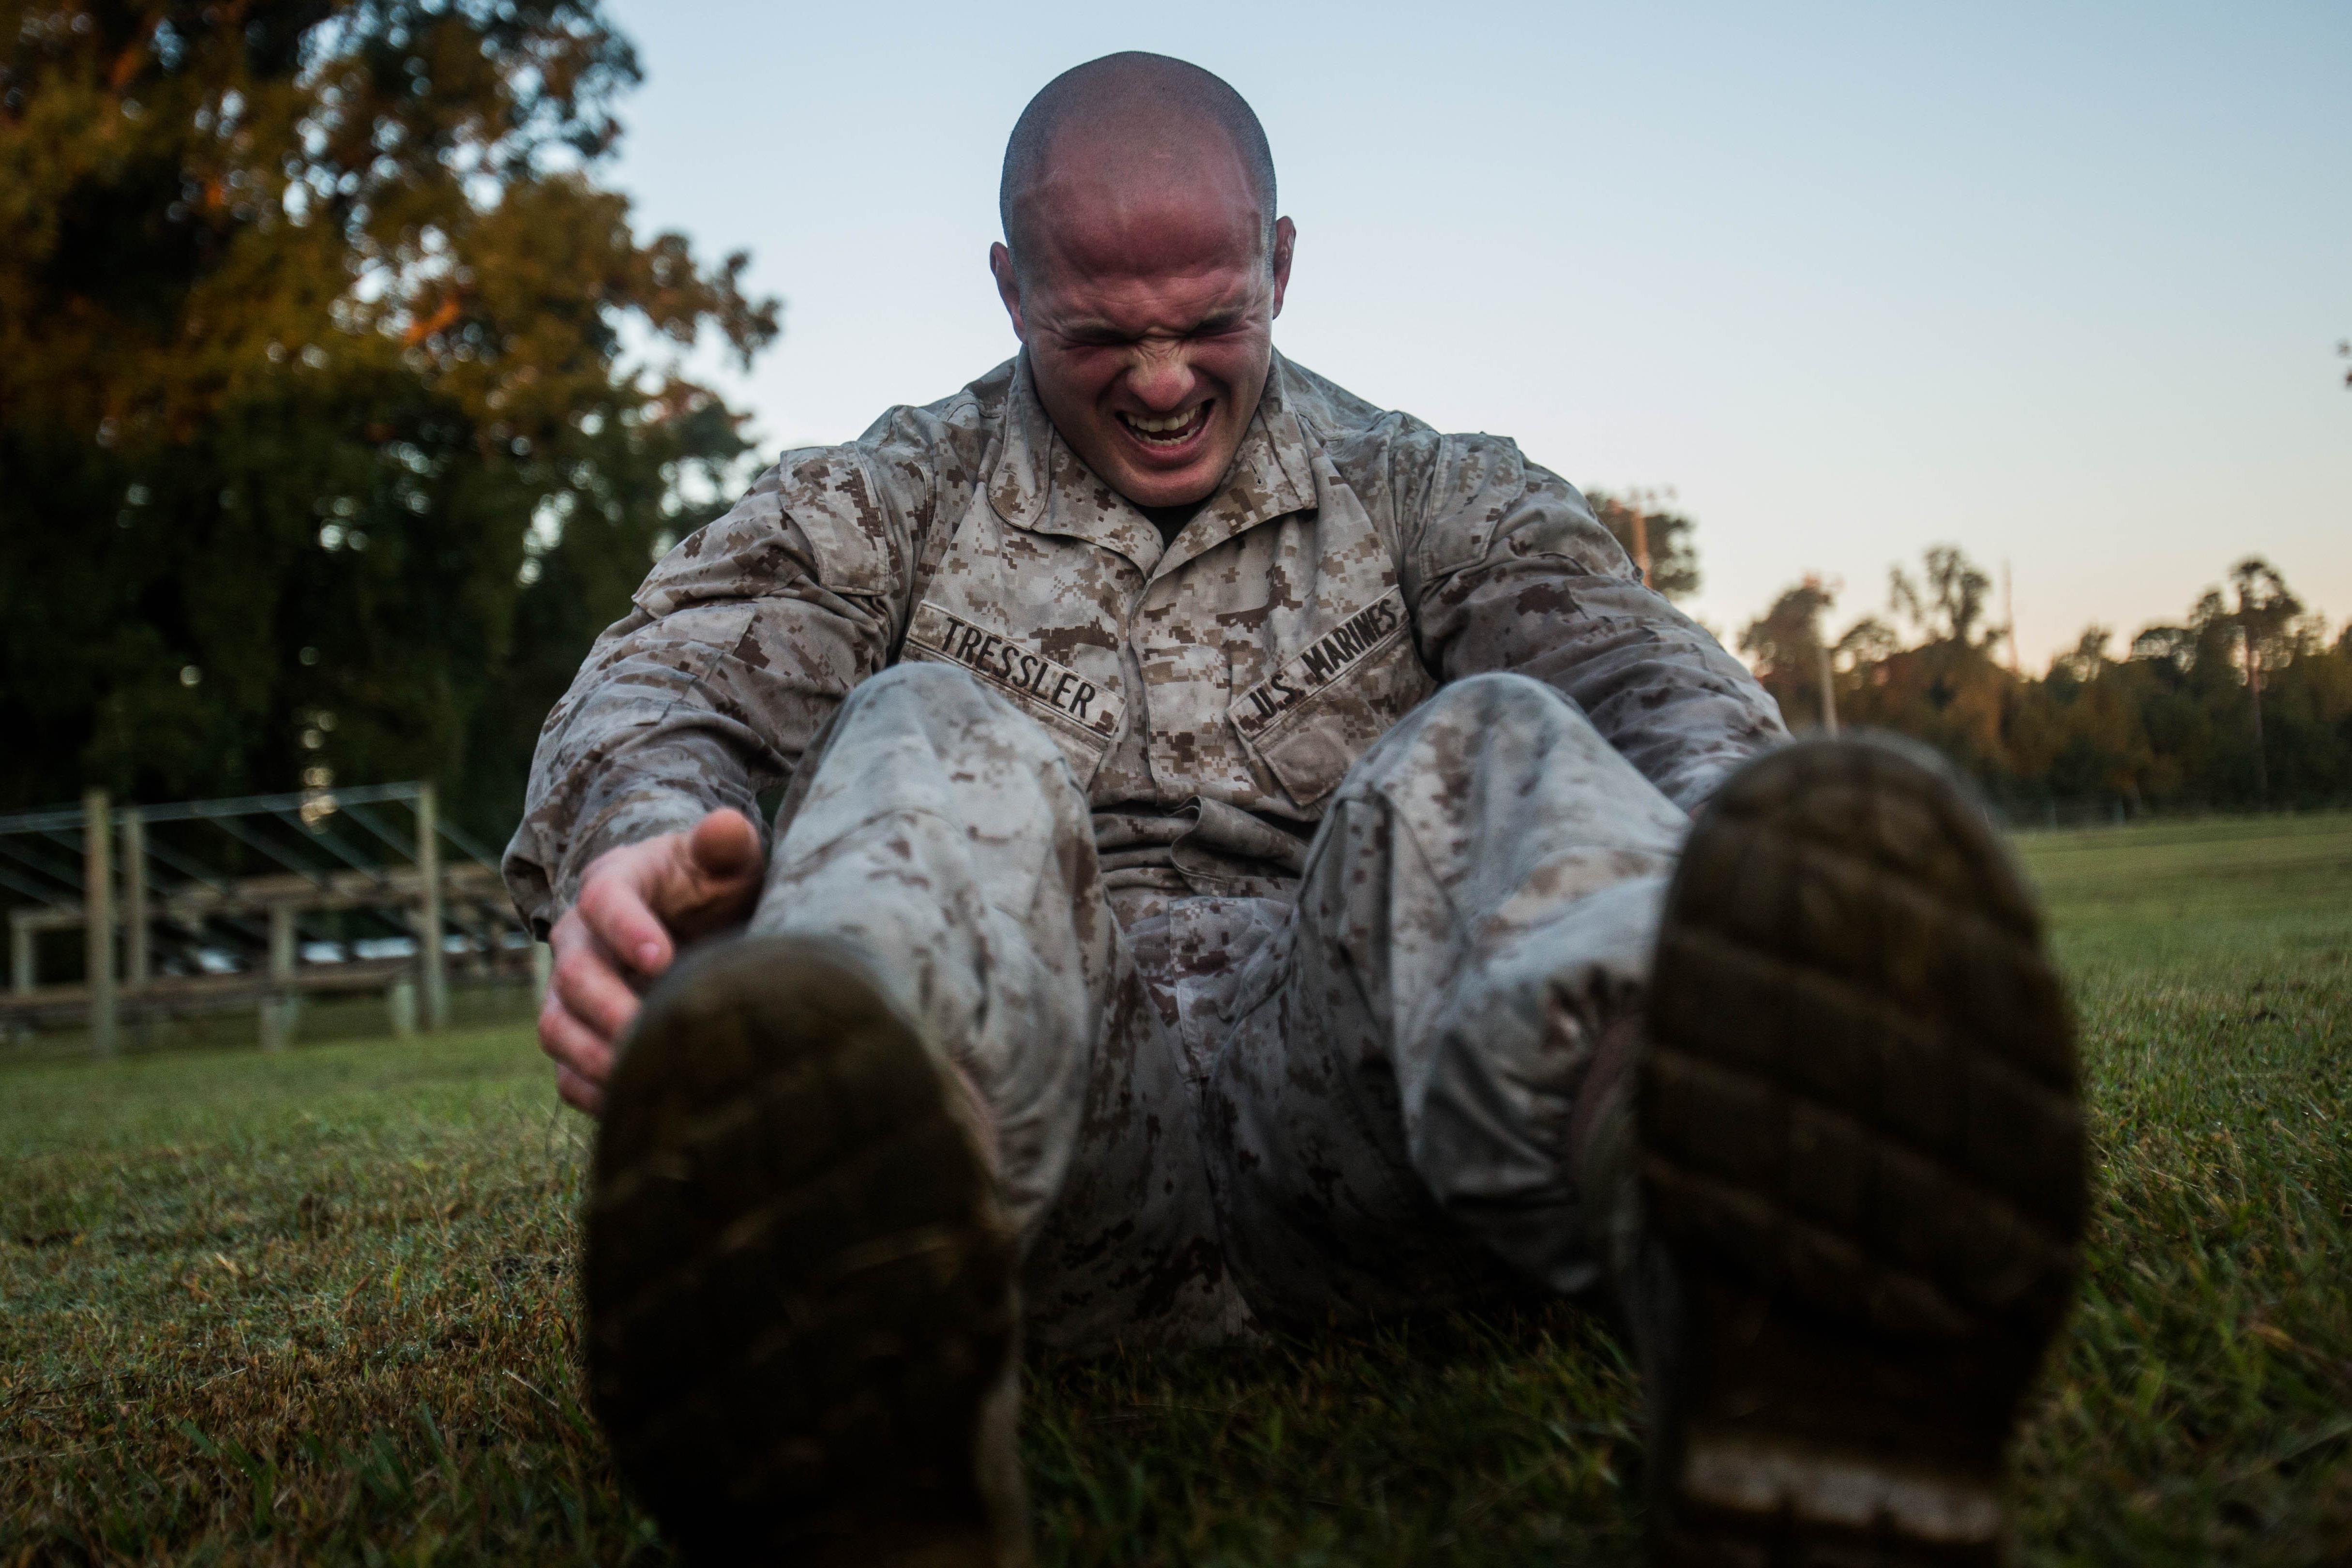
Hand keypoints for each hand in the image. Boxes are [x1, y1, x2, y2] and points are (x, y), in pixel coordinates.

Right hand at [538, 808, 763, 1114]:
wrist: (693, 921)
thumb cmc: (710, 886)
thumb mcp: (725, 860)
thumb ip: (725, 843)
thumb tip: (727, 827)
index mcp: (614, 884)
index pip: (605, 902)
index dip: (627, 930)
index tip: (662, 959)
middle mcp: (579, 939)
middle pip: (575, 976)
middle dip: (610, 1008)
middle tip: (652, 1034)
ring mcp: (569, 990)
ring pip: (556, 1027)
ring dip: (594, 1056)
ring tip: (642, 1076)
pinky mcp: (576, 1032)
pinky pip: (564, 1071)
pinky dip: (590, 1091)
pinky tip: (632, 1105)